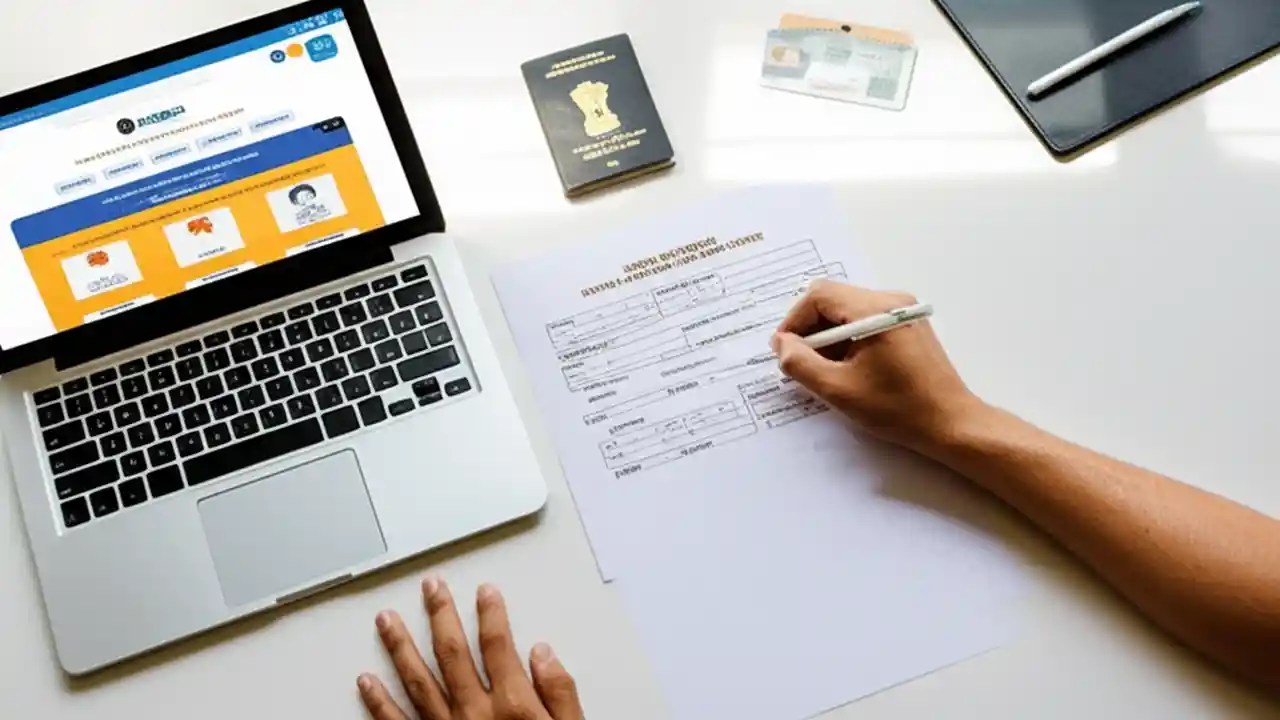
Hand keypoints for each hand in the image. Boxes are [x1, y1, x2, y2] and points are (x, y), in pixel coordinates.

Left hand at [357, 576, 582, 719]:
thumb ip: (560, 693)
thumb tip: (543, 654)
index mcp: (511, 706)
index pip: (498, 645)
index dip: (491, 613)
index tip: (485, 592)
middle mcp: (472, 715)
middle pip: (452, 653)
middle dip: (440, 615)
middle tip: (430, 588)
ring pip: (416, 680)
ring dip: (400, 647)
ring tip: (387, 619)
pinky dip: (377, 701)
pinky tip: (366, 680)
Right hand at [772, 280, 979, 449]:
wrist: (950, 424)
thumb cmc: (897, 409)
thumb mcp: (838, 389)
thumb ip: (801, 363)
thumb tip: (781, 344)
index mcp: (875, 310)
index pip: (819, 295)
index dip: (794, 321)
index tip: (784, 351)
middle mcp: (891, 300)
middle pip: (833, 300)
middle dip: (810, 330)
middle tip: (800, 363)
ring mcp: (903, 311)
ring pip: (848, 312)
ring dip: (829, 337)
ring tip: (824, 371)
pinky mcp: (908, 326)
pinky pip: (866, 322)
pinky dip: (848, 340)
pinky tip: (847, 369)